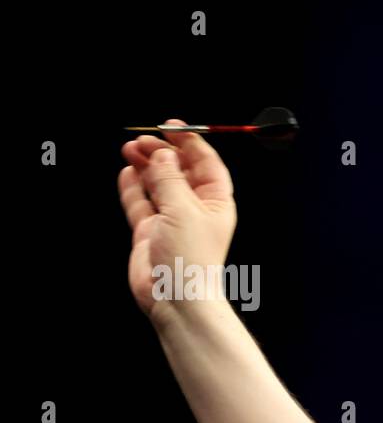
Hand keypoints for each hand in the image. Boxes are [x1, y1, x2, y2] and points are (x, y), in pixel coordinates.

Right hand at [118, 120, 236, 328]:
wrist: (175, 297)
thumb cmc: (191, 257)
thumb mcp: (182, 209)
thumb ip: (169, 178)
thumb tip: (161, 153)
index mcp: (216, 202)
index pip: (205, 163)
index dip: (190, 142)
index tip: (171, 126)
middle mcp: (195, 208)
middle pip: (179, 170)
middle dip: (162, 151)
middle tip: (143, 138)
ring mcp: (172, 219)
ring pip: (158, 183)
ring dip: (146, 165)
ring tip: (130, 149)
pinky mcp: (150, 231)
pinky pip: (141, 202)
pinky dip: (134, 186)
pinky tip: (127, 172)